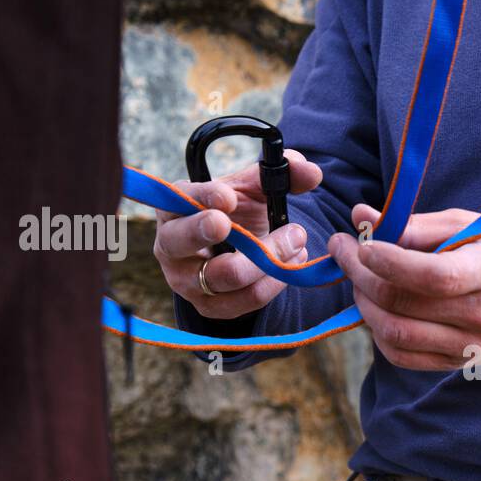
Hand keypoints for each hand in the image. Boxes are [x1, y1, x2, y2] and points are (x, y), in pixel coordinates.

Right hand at [152, 150, 322, 319]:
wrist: (239, 254)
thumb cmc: (239, 214)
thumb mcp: (255, 189)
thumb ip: (282, 175)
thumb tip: (311, 172)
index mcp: (174, 207)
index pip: (179, 200)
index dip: (202, 198)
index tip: (228, 198)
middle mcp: (169, 245)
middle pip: (183, 242)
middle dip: (211, 231)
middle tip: (238, 224)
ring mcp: (187, 281)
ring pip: (226, 275)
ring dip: (269, 257)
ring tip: (296, 239)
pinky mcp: (210, 307)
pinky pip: (247, 299)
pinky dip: (275, 281)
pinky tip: (292, 262)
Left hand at [329, 205, 480, 370]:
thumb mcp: (468, 223)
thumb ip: (414, 224)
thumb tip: (361, 216)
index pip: (433, 275)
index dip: (389, 261)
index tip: (361, 243)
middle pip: (404, 304)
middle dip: (360, 275)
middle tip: (344, 249)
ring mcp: (471, 346)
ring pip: (395, 334)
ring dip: (363, 304)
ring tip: (357, 278)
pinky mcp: (458, 363)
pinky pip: (401, 356)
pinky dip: (378, 332)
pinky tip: (376, 307)